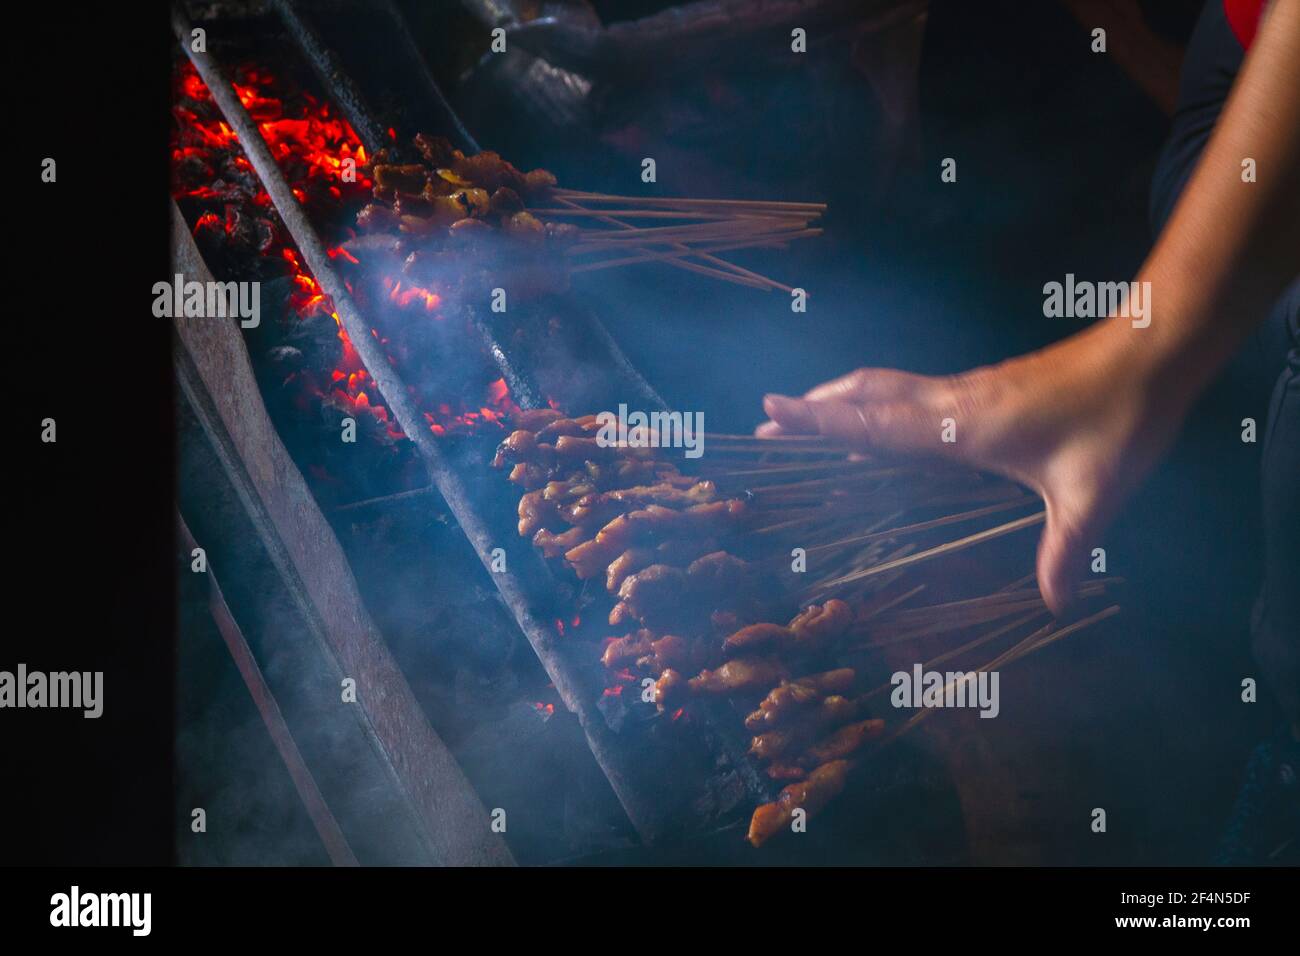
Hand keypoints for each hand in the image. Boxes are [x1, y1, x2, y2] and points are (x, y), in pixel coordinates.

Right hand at [756, 323, 1193, 614]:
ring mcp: (967, 390)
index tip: (768, 410)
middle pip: (865, 394)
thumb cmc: (1117, 420)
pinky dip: (874, 402)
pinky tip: (879, 424)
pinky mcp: (984, 388)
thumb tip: (1055, 606)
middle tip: (765, 420)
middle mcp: (953, 402)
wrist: (1150, 354)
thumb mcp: (1093, 496)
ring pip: (885, 387)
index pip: (873, 423)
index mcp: (962, 426)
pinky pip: (909, 392)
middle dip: (812, 407)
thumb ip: (1066, 551)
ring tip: (805, 416)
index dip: (818, 419)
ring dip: (840, 399)